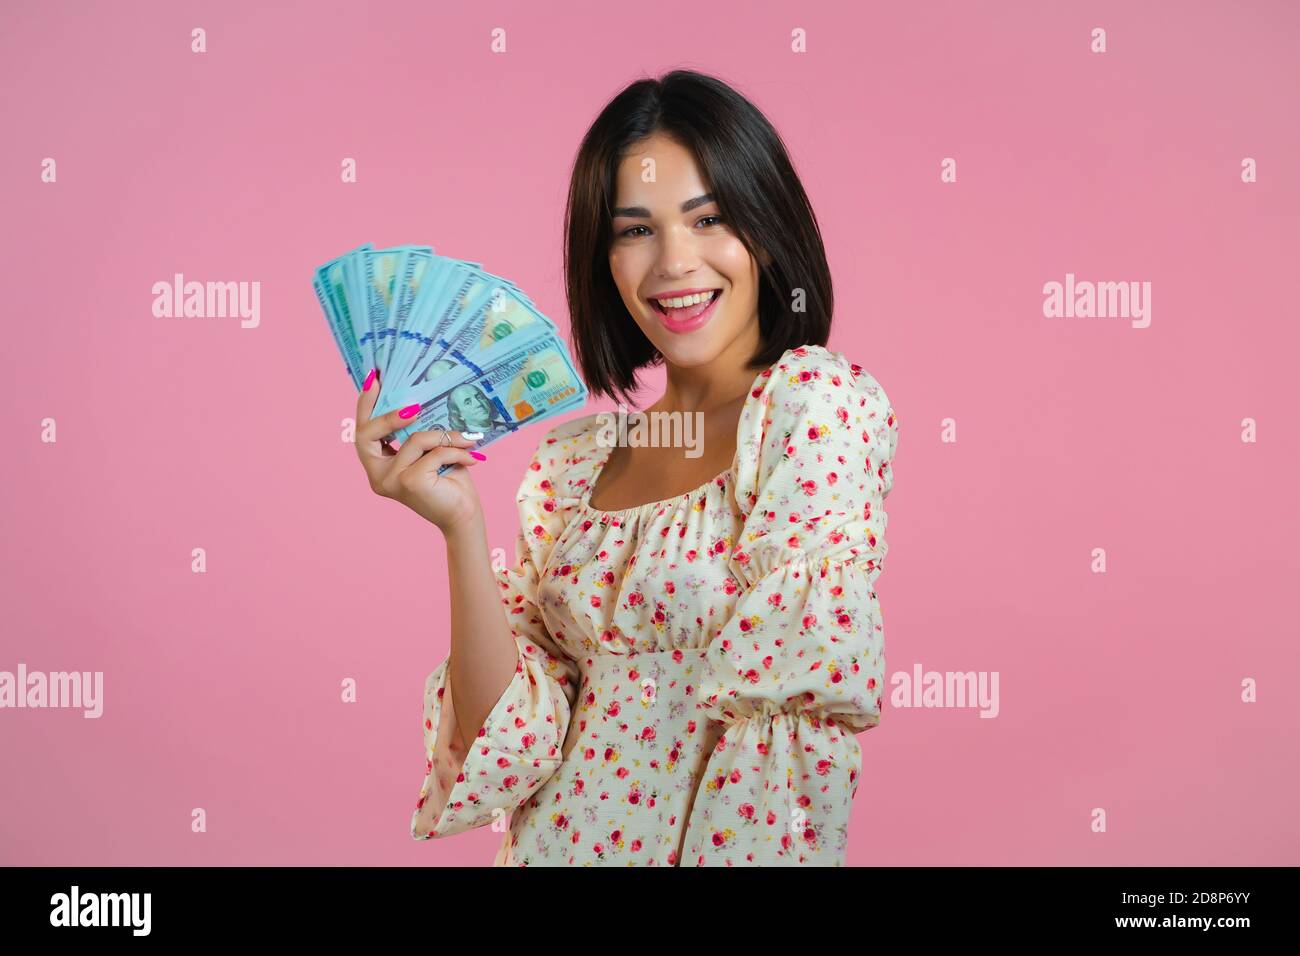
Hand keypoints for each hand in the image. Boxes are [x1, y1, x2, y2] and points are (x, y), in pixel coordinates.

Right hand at [354, 367, 486, 532]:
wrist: (463, 517)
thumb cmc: (448, 481)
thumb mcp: (430, 451)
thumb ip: (418, 432)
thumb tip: (419, 399)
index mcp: (378, 466)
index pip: (363, 433)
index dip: (365, 405)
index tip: (374, 378)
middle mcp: (377, 476)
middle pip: (368, 433)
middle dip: (390, 415)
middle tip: (415, 406)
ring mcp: (391, 481)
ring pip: (414, 440)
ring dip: (444, 437)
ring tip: (467, 440)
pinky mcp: (410, 482)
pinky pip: (433, 453)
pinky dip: (456, 452)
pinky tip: (472, 458)